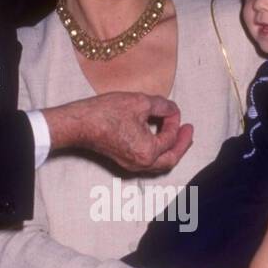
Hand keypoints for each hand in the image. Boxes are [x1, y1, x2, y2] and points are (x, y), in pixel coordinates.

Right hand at [43, 92, 193, 173]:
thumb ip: (162, 106)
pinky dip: (158, 151)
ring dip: (171, 149)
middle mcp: (141, 163)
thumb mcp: (139, 102)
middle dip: (182, 144)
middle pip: (171, 159)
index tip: (173, 109)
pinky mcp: (123, 161)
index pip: (170, 137)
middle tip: (188, 130)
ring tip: (177, 135)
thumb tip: (172, 109)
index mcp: (148, 151)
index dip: (174, 120)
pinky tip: (157, 138)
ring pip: (160, 163)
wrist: (78, 124)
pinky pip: (148, 161)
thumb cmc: (105, 113)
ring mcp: (131, 165)